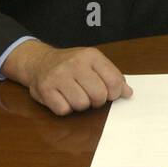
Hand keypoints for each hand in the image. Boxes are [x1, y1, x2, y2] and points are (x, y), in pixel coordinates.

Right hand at [2, 40, 131, 115]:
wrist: (39, 61)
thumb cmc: (72, 65)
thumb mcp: (94, 63)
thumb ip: (112, 76)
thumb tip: (128, 93)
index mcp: (91, 56)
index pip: (114, 81)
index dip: (115, 93)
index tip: (109, 93)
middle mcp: (75, 64)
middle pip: (99, 95)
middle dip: (97, 100)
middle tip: (90, 95)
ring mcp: (59, 76)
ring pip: (82, 104)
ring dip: (81, 105)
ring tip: (75, 95)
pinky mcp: (45, 89)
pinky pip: (64, 110)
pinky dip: (65, 108)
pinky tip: (62, 98)